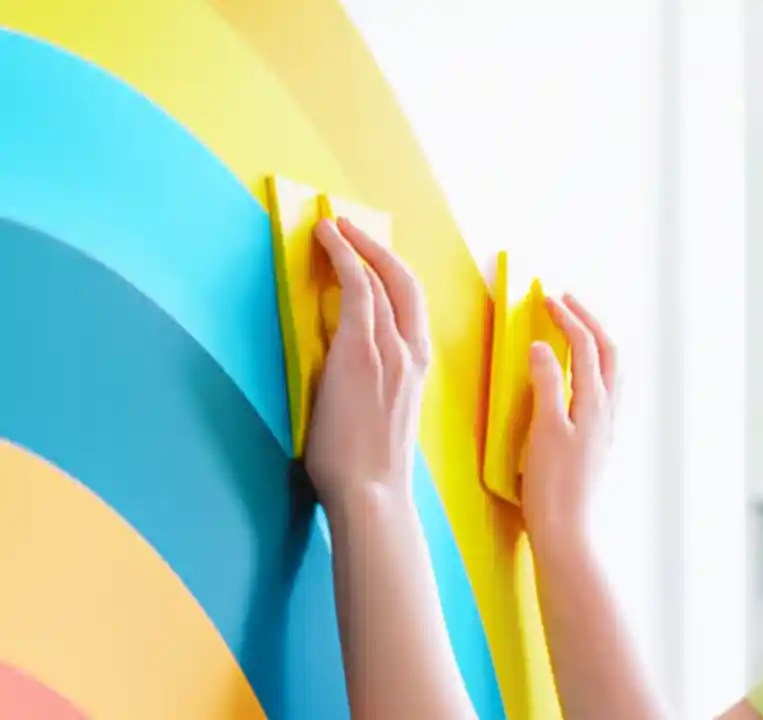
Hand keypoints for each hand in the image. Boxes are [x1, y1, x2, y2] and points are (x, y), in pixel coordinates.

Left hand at [304, 217, 431, 509]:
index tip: (370, 256)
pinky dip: (344, 257)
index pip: (409, 308)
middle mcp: (412, 354)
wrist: (371, 494)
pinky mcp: (361, 352)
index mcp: (418, 370)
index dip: (389, 273)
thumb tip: (344, 367)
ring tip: (332, 227)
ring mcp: (390, 351)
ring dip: (356, 246)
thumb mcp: (379, 417)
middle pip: (402, 284)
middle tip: (350, 227)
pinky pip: (357, 290)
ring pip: (379, 281)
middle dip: (377, 248)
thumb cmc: (369, 471)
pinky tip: (327, 239)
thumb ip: (370, 384)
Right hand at [522, 294, 617, 545]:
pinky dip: (591, 369)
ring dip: (594, 343)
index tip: (548, 299)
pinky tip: (576, 377)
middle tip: (566, 302)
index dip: (567, 318)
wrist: (565, 530)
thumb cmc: (553, 486)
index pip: (586, 346)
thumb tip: (542, 347)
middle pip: (608, 352)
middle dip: (589, 321)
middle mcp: (607, 411)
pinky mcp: (596, 441)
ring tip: (574, 329)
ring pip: (610, 371)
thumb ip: (546, 385)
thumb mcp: (544, 430)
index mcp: (595, 403)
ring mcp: (604, 426)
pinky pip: (603, 391)